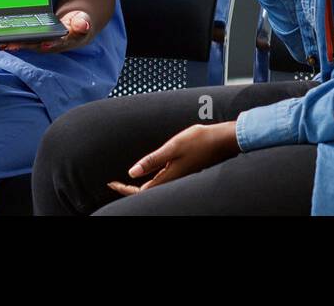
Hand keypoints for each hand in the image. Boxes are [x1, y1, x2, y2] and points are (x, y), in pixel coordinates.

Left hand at [0, 10, 93, 53]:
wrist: (78, 25)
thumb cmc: (81, 22)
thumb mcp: (85, 20)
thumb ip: (83, 23)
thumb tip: (83, 25)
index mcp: (66, 41)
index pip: (56, 44)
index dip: (49, 44)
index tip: (43, 44)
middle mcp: (52, 45)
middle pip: (37, 46)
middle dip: (24, 46)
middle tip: (10, 45)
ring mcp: (42, 44)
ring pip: (27, 45)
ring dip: (15, 45)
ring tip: (2, 43)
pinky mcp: (35, 40)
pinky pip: (23, 40)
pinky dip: (13, 40)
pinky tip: (1, 40)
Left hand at [107, 122, 240, 195]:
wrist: (223, 140)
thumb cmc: (199, 141)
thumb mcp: (172, 147)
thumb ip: (152, 160)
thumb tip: (132, 173)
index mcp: (168, 178)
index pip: (139, 191)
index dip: (123, 189)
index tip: (110, 182)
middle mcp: (173, 181)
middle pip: (145, 193)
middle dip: (128, 189)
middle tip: (113, 182)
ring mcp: (179, 178)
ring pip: (154, 188)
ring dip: (138, 186)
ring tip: (125, 180)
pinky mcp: (183, 173)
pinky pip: (162, 182)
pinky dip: (150, 180)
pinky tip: (147, 173)